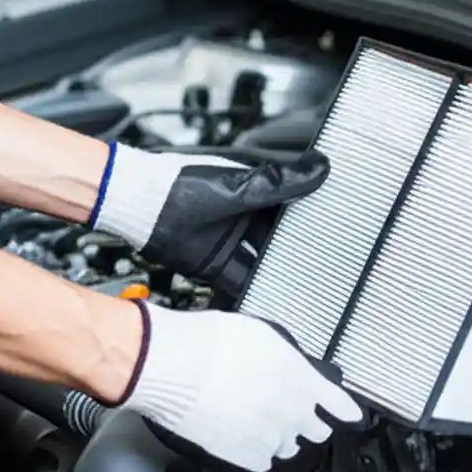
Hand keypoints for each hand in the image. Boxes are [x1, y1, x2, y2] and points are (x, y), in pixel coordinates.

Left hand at [88, 143, 327, 291]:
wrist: (135, 208)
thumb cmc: (179, 187)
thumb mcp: (236, 189)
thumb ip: (278, 184)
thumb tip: (320, 167)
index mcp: (255, 194)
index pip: (293, 209)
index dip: (313, 222)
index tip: (336, 234)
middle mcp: (245, 219)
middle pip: (280, 242)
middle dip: (298, 256)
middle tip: (324, 274)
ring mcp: (230, 243)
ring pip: (262, 265)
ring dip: (277, 278)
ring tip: (301, 295)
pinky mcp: (215, 266)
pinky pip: (240, 283)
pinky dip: (252, 292)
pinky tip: (268, 304)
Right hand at [117, 301, 363, 471]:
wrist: (172, 366)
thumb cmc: (209, 343)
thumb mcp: (262, 336)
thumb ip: (287, 360)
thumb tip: (290, 368)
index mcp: (301, 379)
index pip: (339, 404)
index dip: (344, 409)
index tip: (349, 415)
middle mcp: (292, 412)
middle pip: (317, 430)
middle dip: (307, 420)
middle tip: (290, 410)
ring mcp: (269, 438)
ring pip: (290, 447)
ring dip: (282, 437)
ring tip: (261, 422)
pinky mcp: (243, 456)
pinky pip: (263, 462)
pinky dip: (259, 454)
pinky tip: (247, 439)